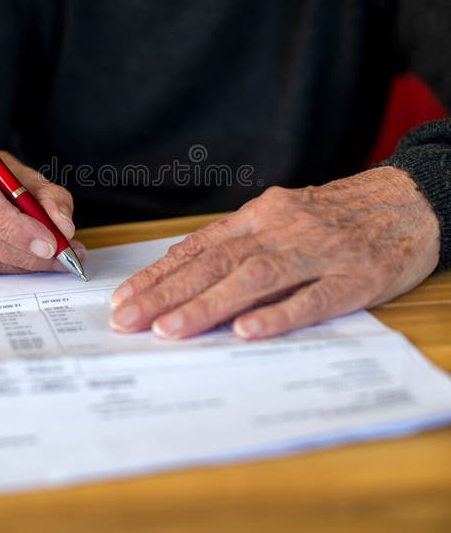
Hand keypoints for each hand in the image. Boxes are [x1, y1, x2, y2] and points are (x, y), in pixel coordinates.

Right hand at [0, 136, 84, 272]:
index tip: (50, 243)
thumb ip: (50, 196)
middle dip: (21, 251)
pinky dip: (1, 268)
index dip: (15, 226)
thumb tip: (64, 228)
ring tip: (49, 261)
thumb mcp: (23, 174)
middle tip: (58, 257)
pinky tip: (23, 262)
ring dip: (16, 264)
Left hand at [111, 167, 439, 340]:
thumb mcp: (284, 215)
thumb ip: (242, 240)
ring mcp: (318, 254)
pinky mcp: (354, 279)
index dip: (159, 274)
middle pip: (216, 263)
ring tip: (169, 330)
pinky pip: (311, 298)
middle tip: (127, 321)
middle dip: (166, 294)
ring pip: (254, 279)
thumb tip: (186, 267)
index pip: (200, 247)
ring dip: (207, 305)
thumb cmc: (337, 215)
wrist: (408, 201)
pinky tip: (245, 331)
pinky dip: (276, 315)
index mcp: (263, 216)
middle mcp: (283, 230)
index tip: (124, 298)